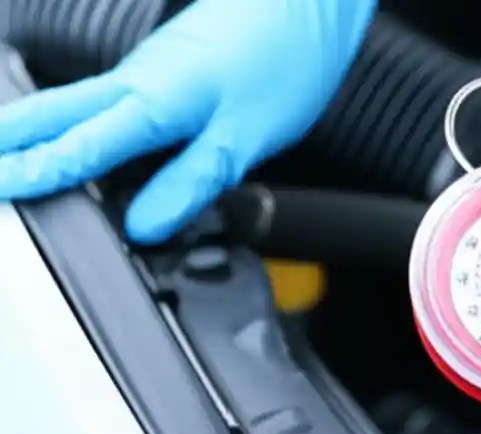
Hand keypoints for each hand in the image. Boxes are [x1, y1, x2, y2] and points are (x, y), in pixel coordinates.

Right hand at [0, 0, 375, 242]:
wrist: (309, 3)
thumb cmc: (285, 59)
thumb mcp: (246, 137)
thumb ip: (194, 181)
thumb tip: (146, 225)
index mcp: (155, 101)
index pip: (83, 146)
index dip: (40, 174)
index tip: (2, 191)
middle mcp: (136, 82)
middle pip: (55, 115)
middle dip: (11, 143)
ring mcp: (145, 72)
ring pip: (73, 104)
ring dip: (34, 129)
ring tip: (5, 158)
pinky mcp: (162, 70)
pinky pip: (104, 101)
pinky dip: (77, 121)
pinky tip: (78, 138)